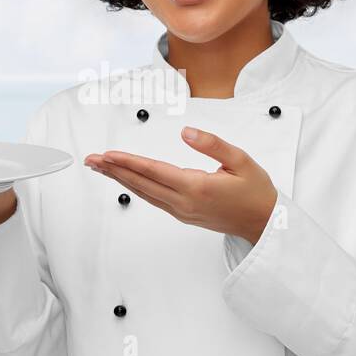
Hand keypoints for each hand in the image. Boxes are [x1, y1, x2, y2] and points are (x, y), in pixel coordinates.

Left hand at [85, 126, 277, 245]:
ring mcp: (182, 211)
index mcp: (197, 187)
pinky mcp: (183, 214)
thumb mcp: (241, 160)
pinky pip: (153, 199)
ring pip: (144, 193)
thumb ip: (212, 144)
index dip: (128, 162)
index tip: (108, 154)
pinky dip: (135, 188)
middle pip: (141, 184)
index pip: (154, 171)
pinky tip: (126, 180)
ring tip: (101, 167)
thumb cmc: (255, 191)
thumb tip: (186, 132)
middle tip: (91, 159)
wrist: (264, 223)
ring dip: (120, 179)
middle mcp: (184, 202)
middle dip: (114, 170)